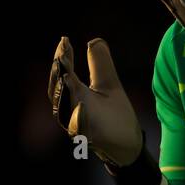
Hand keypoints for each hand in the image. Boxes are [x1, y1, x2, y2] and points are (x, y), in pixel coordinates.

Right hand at [48, 36, 142, 166]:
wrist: (129, 143)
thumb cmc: (116, 114)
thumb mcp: (109, 84)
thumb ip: (100, 64)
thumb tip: (94, 41)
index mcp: (73, 95)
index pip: (61, 74)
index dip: (61, 58)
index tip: (65, 40)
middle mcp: (70, 110)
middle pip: (56, 91)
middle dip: (58, 73)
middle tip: (62, 55)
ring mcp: (78, 126)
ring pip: (64, 110)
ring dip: (64, 92)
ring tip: (66, 74)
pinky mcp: (89, 139)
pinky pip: (79, 129)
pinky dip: (78, 117)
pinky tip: (81, 105)